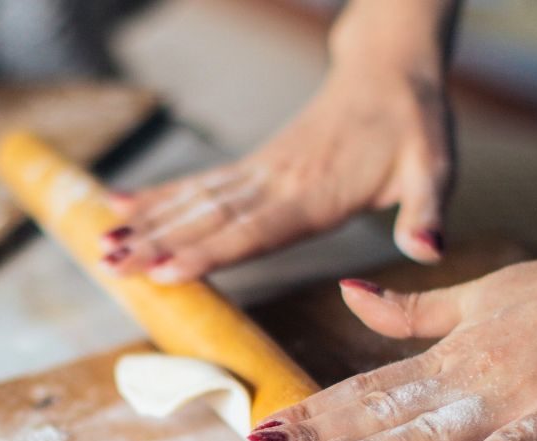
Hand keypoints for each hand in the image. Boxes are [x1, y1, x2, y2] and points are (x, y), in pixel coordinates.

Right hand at [97, 46, 452, 282]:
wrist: (391, 74)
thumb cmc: (414, 130)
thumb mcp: (435, 169)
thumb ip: (427, 212)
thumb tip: (428, 249)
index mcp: (317, 193)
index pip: (254, 228)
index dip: (209, 251)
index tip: (166, 270)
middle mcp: (278, 182)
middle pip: (208, 217)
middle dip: (157, 242)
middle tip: (111, 263)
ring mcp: (260, 173)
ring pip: (194, 201)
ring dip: (146, 224)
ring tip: (102, 246)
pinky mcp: (253, 168)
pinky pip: (198, 185)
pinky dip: (157, 197)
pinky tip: (119, 205)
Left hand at [244, 232, 536, 440]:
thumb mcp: (477, 296)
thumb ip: (411, 311)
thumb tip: (347, 294)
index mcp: (446, 352)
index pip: (364, 384)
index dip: (312, 409)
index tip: (262, 427)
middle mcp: (466, 374)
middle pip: (381, 409)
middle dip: (319, 433)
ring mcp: (511, 396)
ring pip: (430, 428)